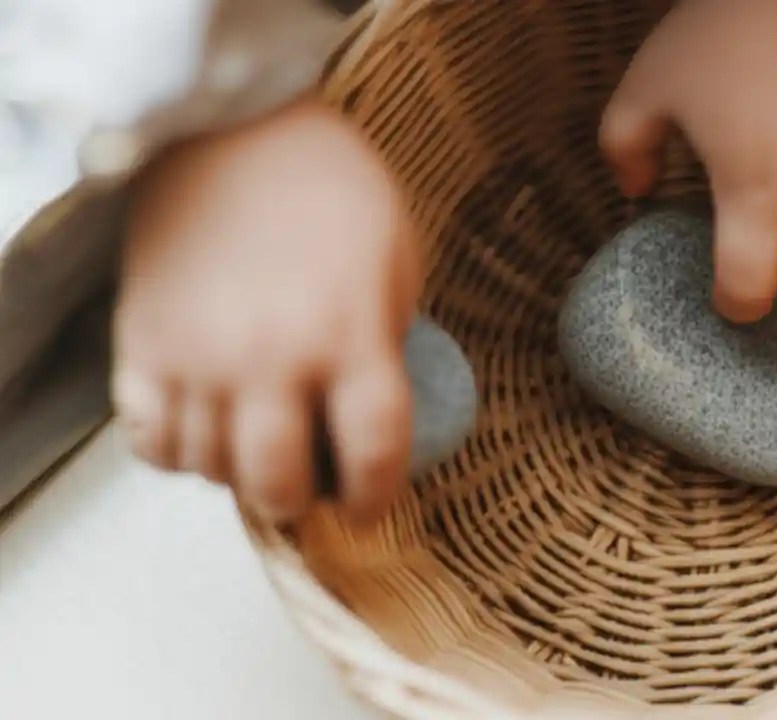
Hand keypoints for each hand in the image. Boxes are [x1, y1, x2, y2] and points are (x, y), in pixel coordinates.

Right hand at [114, 96, 419, 523]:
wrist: (233, 123)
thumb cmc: (331, 185)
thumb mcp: (396, 259)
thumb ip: (385, 343)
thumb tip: (368, 413)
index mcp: (349, 333)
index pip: (372, 453)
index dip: (375, 496)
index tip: (369, 504)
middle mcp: (269, 356)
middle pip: (278, 482)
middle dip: (300, 498)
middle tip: (308, 482)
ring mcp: (197, 355)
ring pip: (209, 469)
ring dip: (238, 474)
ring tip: (256, 447)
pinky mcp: (139, 343)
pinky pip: (147, 439)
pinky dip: (175, 450)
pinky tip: (201, 426)